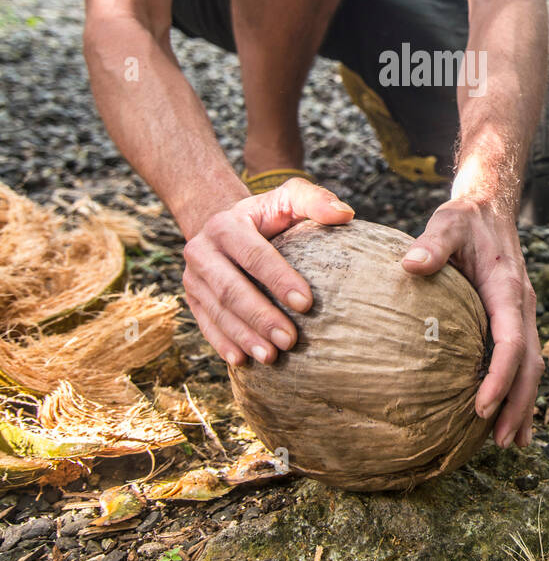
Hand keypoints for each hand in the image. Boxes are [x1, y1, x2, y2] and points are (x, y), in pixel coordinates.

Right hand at [182, 177, 353, 366]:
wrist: (227, 227)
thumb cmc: (269, 215)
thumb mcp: (290, 198)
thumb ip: (316, 200)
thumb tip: (345, 215)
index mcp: (226, 224)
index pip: (254, 255)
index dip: (278, 279)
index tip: (306, 304)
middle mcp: (202, 250)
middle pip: (230, 288)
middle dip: (260, 316)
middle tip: (290, 340)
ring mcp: (193, 277)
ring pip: (216, 310)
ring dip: (243, 336)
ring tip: (271, 357)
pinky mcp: (192, 298)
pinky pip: (205, 324)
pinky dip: (223, 344)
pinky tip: (242, 361)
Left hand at [401, 196, 541, 447]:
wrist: (491, 207)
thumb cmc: (465, 218)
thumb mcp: (447, 222)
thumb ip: (431, 242)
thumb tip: (410, 265)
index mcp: (508, 289)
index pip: (512, 342)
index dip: (500, 376)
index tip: (481, 405)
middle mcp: (521, 305)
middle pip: (530, 364)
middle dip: (518, 404)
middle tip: (499, 442)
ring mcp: (521, 313)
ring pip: (531, 367)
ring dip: (522, 404)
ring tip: (508, 442)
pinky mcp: (513, 318)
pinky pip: (522, 359)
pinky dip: (518, 389)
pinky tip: (506, 414)